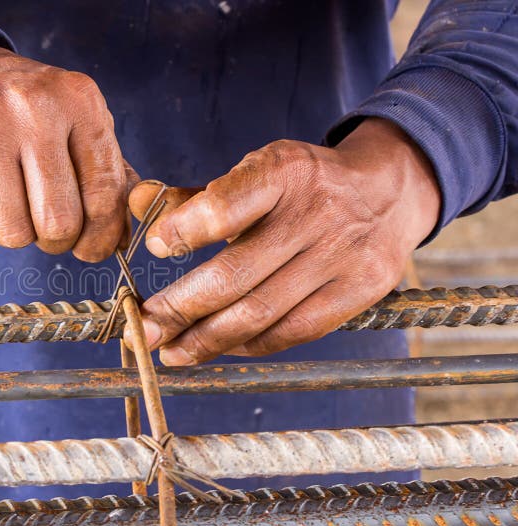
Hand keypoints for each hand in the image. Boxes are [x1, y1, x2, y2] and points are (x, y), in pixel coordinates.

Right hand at [0, 34, 133, 260]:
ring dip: (13, 230)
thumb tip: (121, 239)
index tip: (92, 247)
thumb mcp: (74, 119)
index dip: (101, 235)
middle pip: (58, 223)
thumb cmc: (23, 108)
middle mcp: (32, 112)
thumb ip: (106, 174)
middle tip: (46, 227)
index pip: (104, 194)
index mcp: (78, 102)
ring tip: (8, 199)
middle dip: (55, 240)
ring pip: (12, 232)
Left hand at [128, 118, 440, 364]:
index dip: (185, 229)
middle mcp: (316, 214)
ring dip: (207, 340)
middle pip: (235, 276)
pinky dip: (249, 344)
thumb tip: (137, 201)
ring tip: (172, 351)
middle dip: (180, 310)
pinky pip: (293, 332)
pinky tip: (220, 347)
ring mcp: (341, 257)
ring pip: (261, 313)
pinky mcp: (359, 292)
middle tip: (143, 330)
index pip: (226, 205)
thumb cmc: (303, 185)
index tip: (155, 246)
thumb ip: (197, 195)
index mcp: (284, 172)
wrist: (390, 192)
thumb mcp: (257, 172)